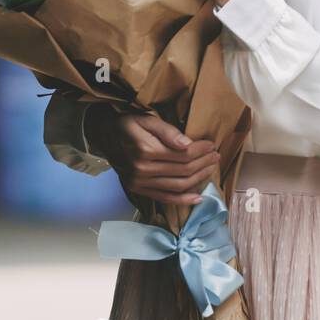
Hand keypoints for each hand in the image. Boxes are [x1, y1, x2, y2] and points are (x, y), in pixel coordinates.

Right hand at [93, 111, 220, 205]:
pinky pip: (165, 198)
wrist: (103, 136)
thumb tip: (187, 144)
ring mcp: (140, 183)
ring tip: (211, 169)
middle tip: (216, 156)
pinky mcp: (139, 190)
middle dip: (203, 163)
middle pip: (183, 170)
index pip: (183, 154)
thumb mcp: (145, 119)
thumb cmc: (127, 124)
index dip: (201, 150)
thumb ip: (167, 131)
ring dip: (198, 179)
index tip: (211, 145)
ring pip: (178, 185)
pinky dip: (183, 200)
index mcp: (145, 150)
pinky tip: (198, 197)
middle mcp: (142, 170)